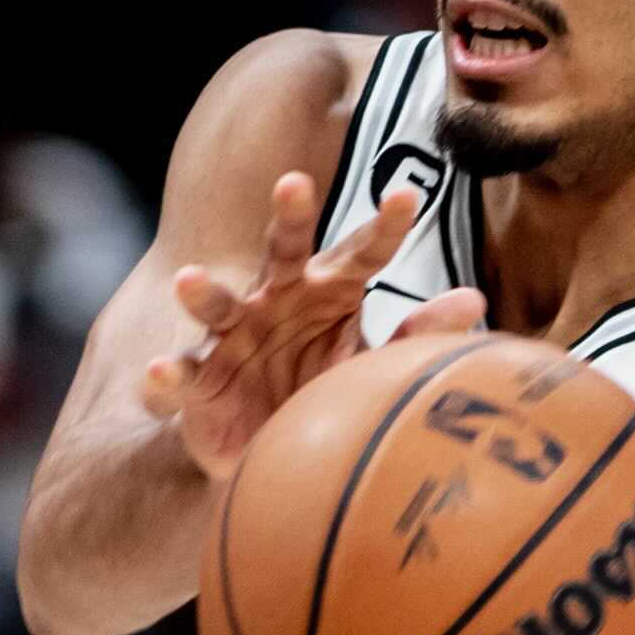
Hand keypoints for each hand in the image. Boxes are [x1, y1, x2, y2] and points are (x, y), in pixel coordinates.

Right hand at [142, 171, 482, 476]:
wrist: (276, 451)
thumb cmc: (329, 392)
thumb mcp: (374, 365)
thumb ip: (418, 337)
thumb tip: (474, 301)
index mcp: (328, 291)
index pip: (362, 253)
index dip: (383, 227)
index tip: (408, 198)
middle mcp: (277, 299)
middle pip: (284, 250)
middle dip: (288, 217)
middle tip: (294, 182)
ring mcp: (233, 337)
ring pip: (217, 306)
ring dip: (203, 292)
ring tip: (189, 280)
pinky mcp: (199, 383)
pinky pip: (182, 378)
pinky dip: (167, 378)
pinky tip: (160, 373)